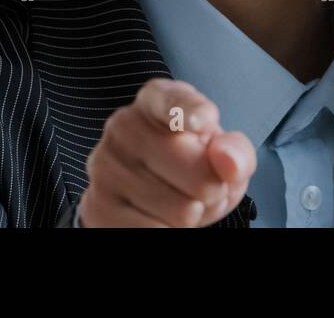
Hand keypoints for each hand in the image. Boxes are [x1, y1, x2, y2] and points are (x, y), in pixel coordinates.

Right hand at [78, 78, 255, 226]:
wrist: (151, 197)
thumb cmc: (193, 164)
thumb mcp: (223, 152)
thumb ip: (236, 150)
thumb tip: (227, 161)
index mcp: (154, 100)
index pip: (169, 101)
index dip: (189, 112)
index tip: (203, 122)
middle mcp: (123, 126)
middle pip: (196, 170)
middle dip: (213, 188)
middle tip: (204, 185)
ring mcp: (105, 167)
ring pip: (181, 210)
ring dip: (194, 215)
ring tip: (183, 201)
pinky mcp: (97, 207)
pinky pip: (155, 232)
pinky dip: (170, 232)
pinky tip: (163, 219)